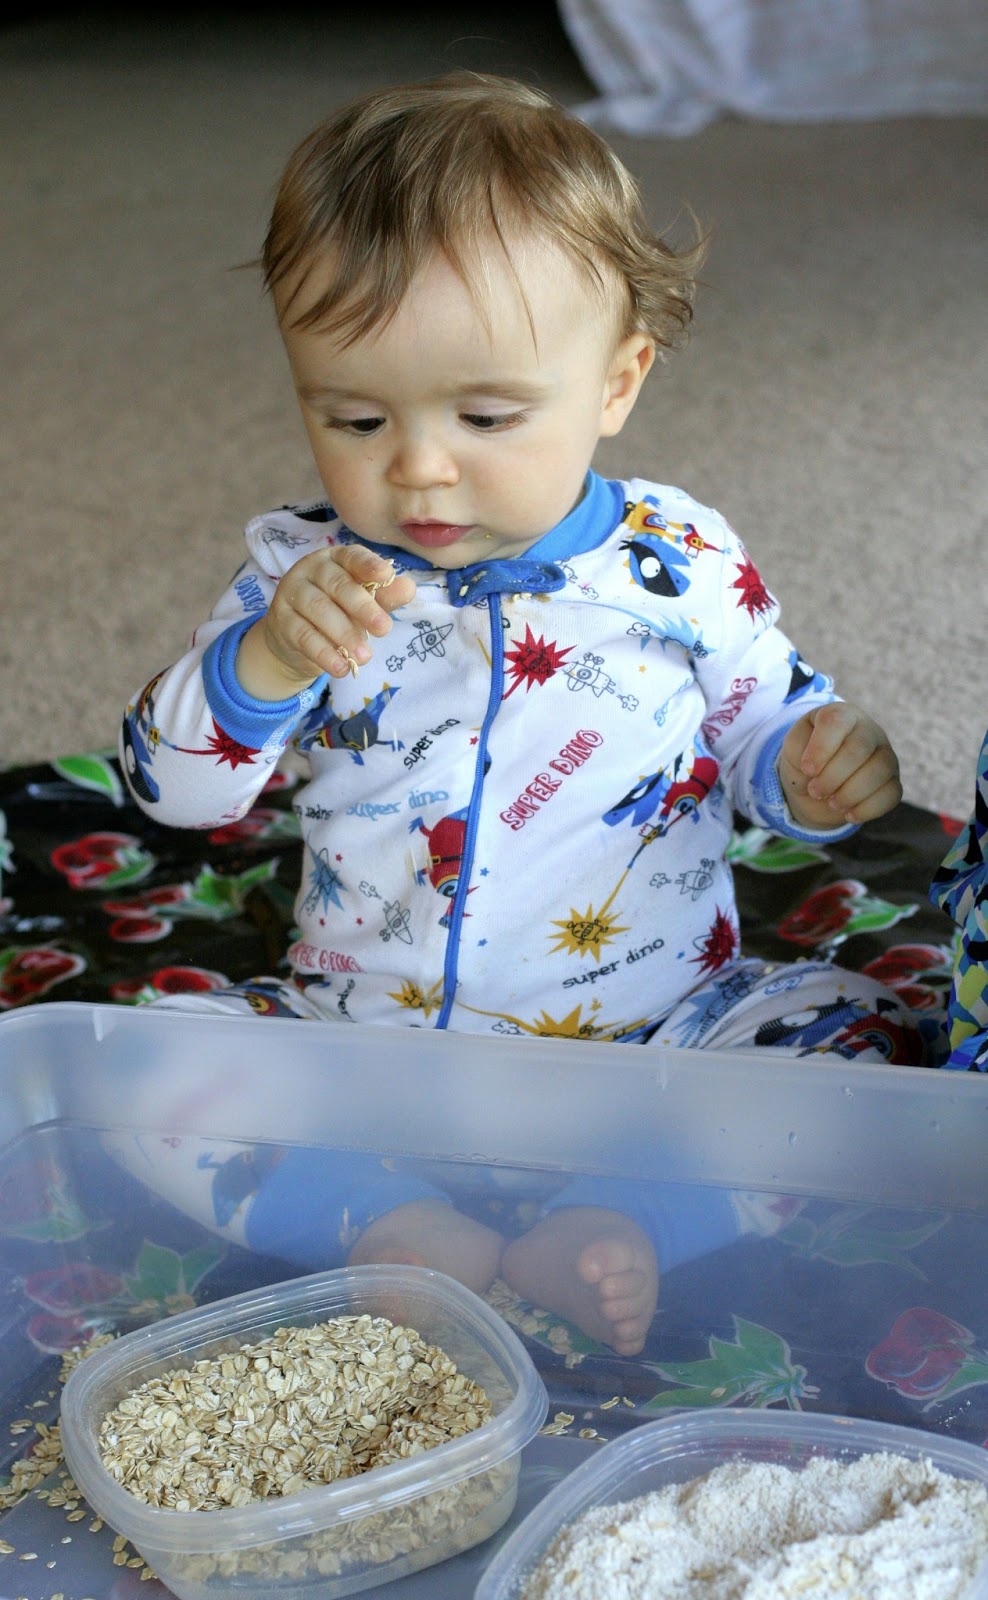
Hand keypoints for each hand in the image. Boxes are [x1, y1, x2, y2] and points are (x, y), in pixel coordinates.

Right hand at [236, 545, 415, 700]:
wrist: (296, 640)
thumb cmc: (338, 612)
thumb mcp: (364, 603)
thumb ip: (385, 596)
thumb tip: (409, 588)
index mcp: (336, 559)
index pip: (353, 557)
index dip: (369, 565)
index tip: (386, 575)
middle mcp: (312, 569)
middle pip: (338, 585)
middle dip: (363, 608)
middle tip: (384, 629)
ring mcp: (292, 592)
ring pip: (319, 610)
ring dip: (345, 634)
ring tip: (365, 656)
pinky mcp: (281, 619)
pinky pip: (304, 635)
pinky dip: (324, 653)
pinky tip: (341, 668)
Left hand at [778, 702, 901, 827]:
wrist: (814, 784)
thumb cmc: (804, 758)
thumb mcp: (793, 747)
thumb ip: (798, 747)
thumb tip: (817, 769)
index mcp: (842, 715)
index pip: (836, 722)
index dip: (820, 748)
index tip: (807, 770)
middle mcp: (869, 731)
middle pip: (858, 748)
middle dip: (833, 776)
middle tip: (815, 791)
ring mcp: (885, 756)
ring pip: (880, 770)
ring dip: (851, 793)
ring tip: (832, 803)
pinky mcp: (893, 782)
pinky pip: (892, 793)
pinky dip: (868, 808)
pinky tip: (849, 814)